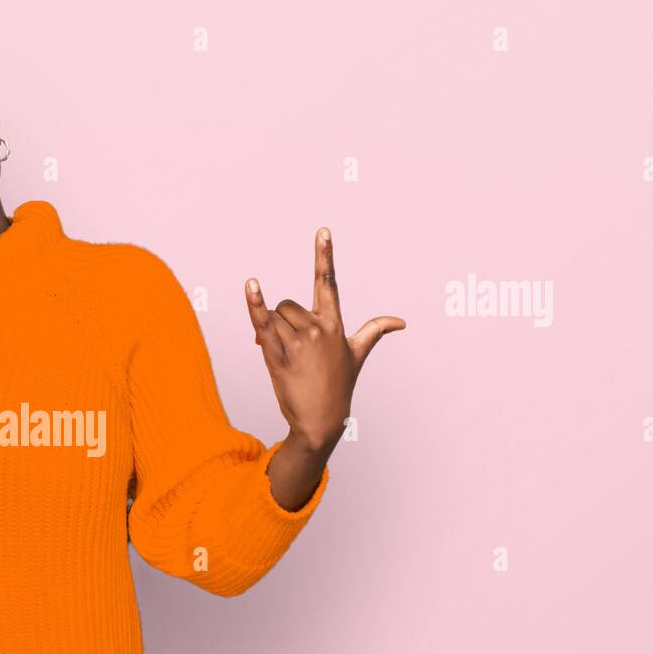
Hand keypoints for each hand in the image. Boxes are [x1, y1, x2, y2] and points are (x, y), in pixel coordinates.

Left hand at [244, 227, 404, 452]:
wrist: (321, 422)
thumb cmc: (339, 386)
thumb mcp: (357, 355)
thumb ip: (374, 331)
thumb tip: (401, 321)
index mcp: (335, 325)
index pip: (328, 283)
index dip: (325, 255)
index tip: (322, 231)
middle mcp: (317, 330)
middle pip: (288, 304)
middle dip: (284, 320)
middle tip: (294, 348)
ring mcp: (297, 344)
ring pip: (274, 317)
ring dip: (273, 331)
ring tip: (287, 356)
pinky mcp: (277, 357)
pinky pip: (262, 324)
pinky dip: (254, 305)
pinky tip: (251, 285)